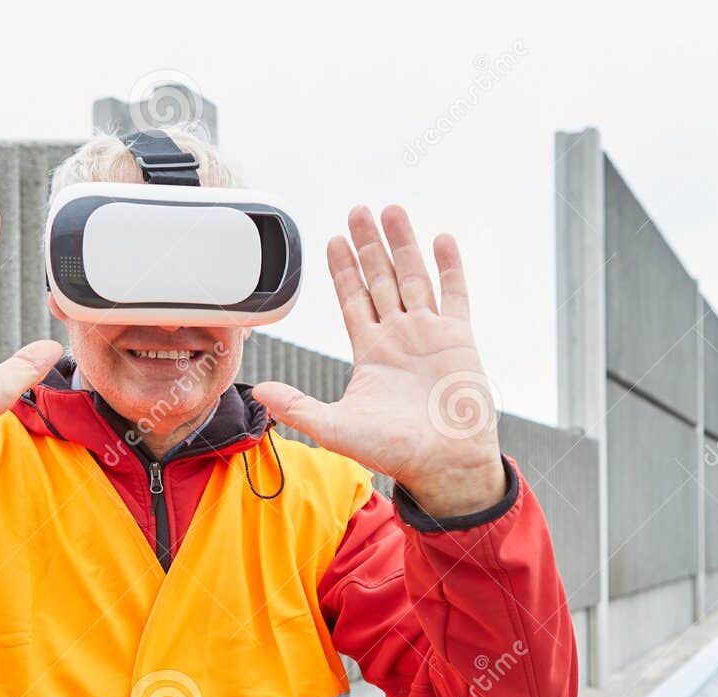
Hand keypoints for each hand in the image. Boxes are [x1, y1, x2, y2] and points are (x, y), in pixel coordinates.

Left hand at [252, 205, 503, 517]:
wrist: (443, 463)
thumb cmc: (394, 452)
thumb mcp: (335, 428)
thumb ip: (298, 406)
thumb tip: (258, 392)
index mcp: (370, 353)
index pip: (352, 301)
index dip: (342, 271)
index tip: (332, 241)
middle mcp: (398, 337)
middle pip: (380, 279)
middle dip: (368, 245)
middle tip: (358, 210)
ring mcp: (429, 334)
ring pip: (413, 277)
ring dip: (402, 244)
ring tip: (391, 210)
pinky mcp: (459, 339)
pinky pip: (454, 294)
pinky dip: (449, 267)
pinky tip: (440, 239)